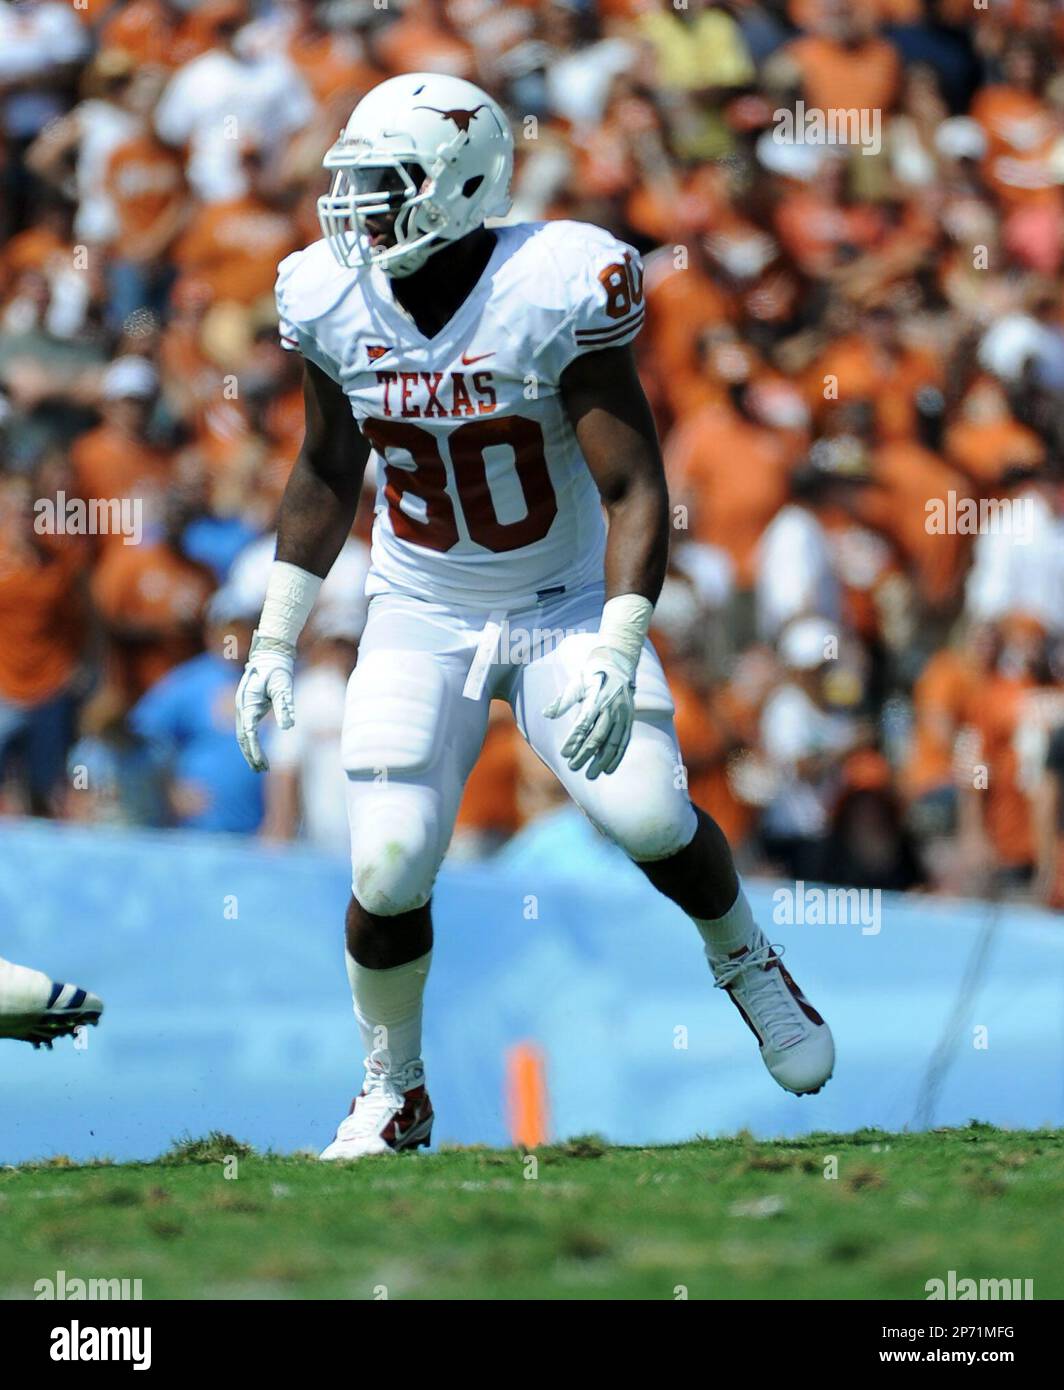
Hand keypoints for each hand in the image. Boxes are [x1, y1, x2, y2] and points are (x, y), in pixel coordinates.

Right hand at [235, 632, 295, 772]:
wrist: (270, 654)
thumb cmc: (278, 669)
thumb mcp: (283, 687)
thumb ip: (285, 705)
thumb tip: (288, 726)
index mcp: (247, 702)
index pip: (248, 732)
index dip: (254, 749)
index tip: (262, 763)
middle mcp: (242, 706)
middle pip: (242, 737)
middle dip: (251, 755)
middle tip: (262, 770)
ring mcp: (243, 707)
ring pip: (243, 735)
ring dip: (250, 751)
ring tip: (261, 767)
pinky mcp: (248, 707)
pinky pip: (247, 730)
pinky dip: (252, 743)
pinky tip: (259, 752)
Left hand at [543, 646, 635, 779]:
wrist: (618, 662)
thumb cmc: (591, 674)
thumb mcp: (576, 682)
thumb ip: (563, 700)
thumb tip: (546, 713)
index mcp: (596, 698)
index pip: (584, 723)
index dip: (574, 740)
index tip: (564, 754)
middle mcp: (611, 707)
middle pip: (598, 736)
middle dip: (586, 754)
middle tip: (573, 767)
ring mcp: (622, 714)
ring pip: (613, 742)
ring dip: (602, 760)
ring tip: (591, 774)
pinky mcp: (629, 719)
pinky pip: (624, 741)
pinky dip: (617, 756)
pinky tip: (609, 769)